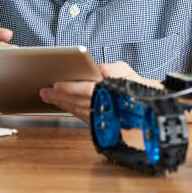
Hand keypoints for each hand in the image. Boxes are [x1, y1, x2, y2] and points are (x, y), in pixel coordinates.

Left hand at [39, 62, 160, 122]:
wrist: (148, 107)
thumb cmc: (135, 86)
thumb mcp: (125, 71)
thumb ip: (111, 68)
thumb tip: (102, 69)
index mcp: (110, 91)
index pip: (87, 90)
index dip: (70, 88)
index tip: (56, 85)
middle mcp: (105, 105)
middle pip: (77, 101)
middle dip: (59, 97)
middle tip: (44, 92)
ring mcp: (102, 116)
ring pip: (77, 110)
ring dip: (61, 104)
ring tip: (48, 97)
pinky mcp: (101, 123)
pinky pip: (82, 117)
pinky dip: (71, 110)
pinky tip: (63, 105)